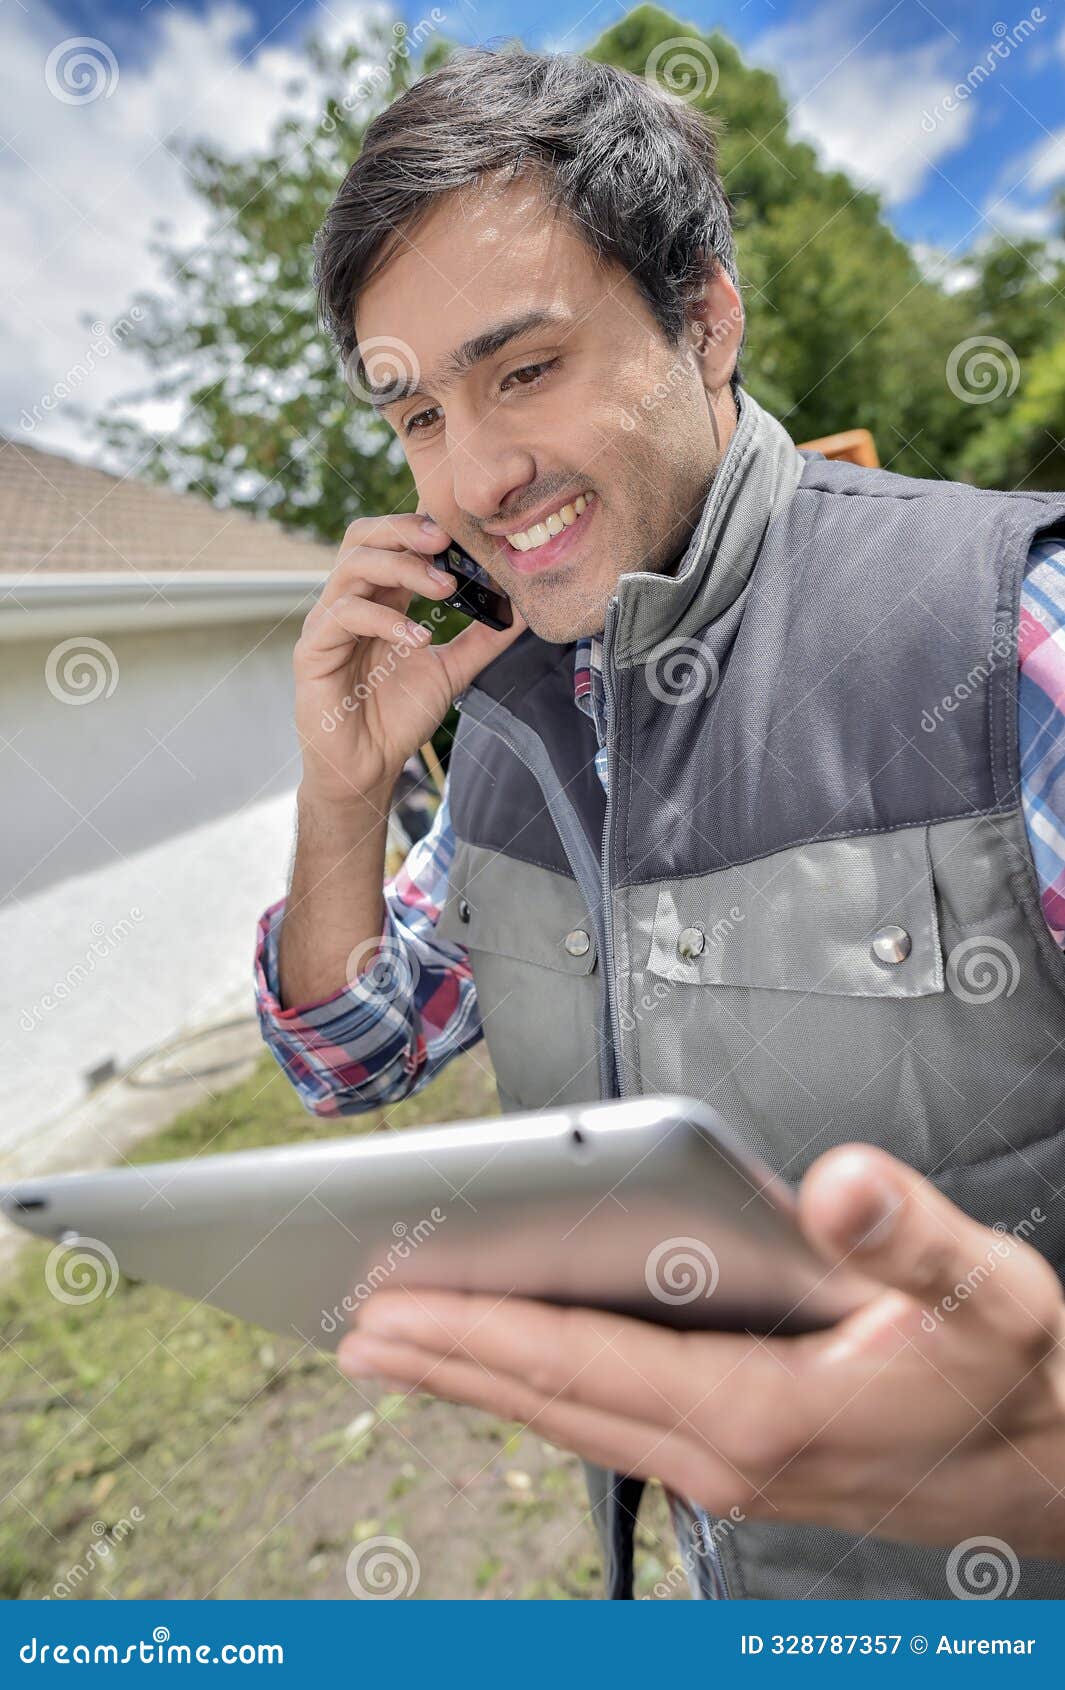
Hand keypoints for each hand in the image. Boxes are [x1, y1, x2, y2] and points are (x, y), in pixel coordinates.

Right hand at [294, 512, 525, 804]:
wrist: (369, 766)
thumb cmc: (399, 717)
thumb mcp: (452, 671)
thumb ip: (483, 640)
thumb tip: (525, 611)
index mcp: (380, 599)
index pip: (392, 540)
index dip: (422, 525)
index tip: (463, 530)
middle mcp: (350, 602)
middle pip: (364, 536)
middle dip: (406, 529)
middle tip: (446, 542)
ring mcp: (328, 622)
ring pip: (353, 565)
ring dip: (403, 568)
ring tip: (445, 589)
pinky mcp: (313, 650)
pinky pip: (344, 615)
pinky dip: (386, 620)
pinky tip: (418, 639)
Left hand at [337, 1144, 1064, 1557]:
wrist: (1049, 1464)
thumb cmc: (1007, 1374)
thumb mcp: (988, 1295)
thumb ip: (912, 1240)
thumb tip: (841, 1185)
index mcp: (761, 1412)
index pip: (585, 1366)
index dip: (480, 1337)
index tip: (389, 1315)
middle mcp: (722, 1452)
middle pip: (551, 1400)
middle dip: (445, 1362)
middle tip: (348, 1330)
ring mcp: (721, 1465)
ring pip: (568, 1418)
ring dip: (476, 1381)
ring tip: (394, 1350)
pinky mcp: (729, 1456)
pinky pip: (603, 1421)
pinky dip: (534, 1388)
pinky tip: (505, 1364)